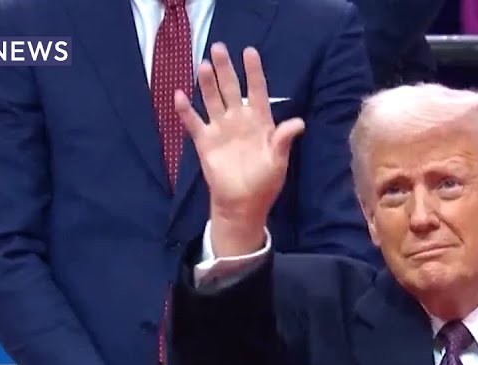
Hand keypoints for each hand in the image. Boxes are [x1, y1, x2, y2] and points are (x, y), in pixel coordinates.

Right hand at [174, 43, 304, 254]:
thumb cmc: (265, 182)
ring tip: (203, 64)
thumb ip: (284, 139)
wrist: (243, 204)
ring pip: (212, 99)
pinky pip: (193, 122)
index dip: (254, 72)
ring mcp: (221, 129)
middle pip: (231, 88)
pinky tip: (179, 95)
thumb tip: (298, 123)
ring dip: (207, 83)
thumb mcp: (279, 161)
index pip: (257, 90)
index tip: (250, 51)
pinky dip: (186, 110)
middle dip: (225, 68)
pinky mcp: (205, 142)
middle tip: (219, 47)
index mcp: (260, 122)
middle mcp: (239, 120)